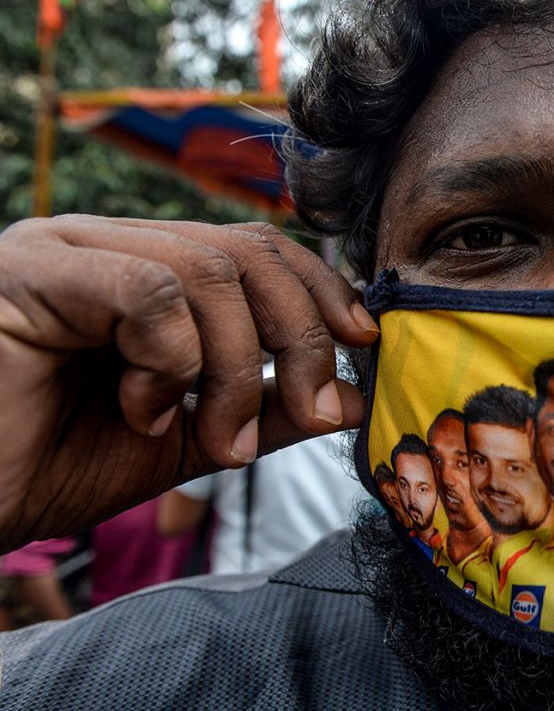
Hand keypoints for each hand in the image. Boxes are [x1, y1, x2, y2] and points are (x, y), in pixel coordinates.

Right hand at [0, 215, 379, 551]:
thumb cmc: (54, 467)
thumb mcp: (188, 439)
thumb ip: (264, 410)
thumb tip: (349, 397)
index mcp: (144, 269)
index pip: (258, 250)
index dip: (321, 291)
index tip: (363, 343)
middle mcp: (107, 243)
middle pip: (248, 252)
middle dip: (301, 334)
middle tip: (313, 410)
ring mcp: (67, 246)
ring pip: (209, 272)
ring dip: (235, 369)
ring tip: (217, 439)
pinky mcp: (33, 269)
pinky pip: (148, 289)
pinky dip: (172, 359)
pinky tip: (142, 409)